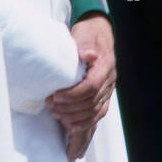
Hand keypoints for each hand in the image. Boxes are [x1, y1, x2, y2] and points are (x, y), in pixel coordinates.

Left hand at [46, 14, 114, 156]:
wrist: (98, 32)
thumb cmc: (89, 33)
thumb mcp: (84, 34)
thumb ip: (85, 45)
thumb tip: (88, 54)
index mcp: (106, 65)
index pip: (92, 87)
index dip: (73, 95)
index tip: (56, 97)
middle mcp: (109, 80)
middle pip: (92, 102)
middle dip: (70, 108)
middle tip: (51, 107)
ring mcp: (108, 89)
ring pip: (95, 111)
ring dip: (75, 117)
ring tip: (57, 116)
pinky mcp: (103, 95)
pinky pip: (98, 114)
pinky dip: (85, 123)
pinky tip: (71, 128)